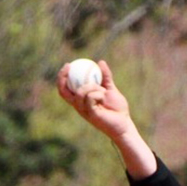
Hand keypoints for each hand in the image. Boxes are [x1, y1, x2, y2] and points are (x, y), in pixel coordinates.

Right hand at [57, 60, 155, 178]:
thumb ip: (105, 77)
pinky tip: (104, 96)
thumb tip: (100, 62)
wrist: (124, 123)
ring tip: (102, 90)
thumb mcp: (110, 89)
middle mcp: (79, 106)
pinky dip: (98, 93)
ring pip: (80, 93)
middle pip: (63, 92)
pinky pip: (90, 98)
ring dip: (92, 86)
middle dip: (62, 78)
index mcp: (81, 100)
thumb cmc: (117, 108)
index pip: (65, 89)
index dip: (62, 77)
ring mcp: (84, 111)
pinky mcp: (91, 115)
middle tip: (69, 67)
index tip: (68, 65)